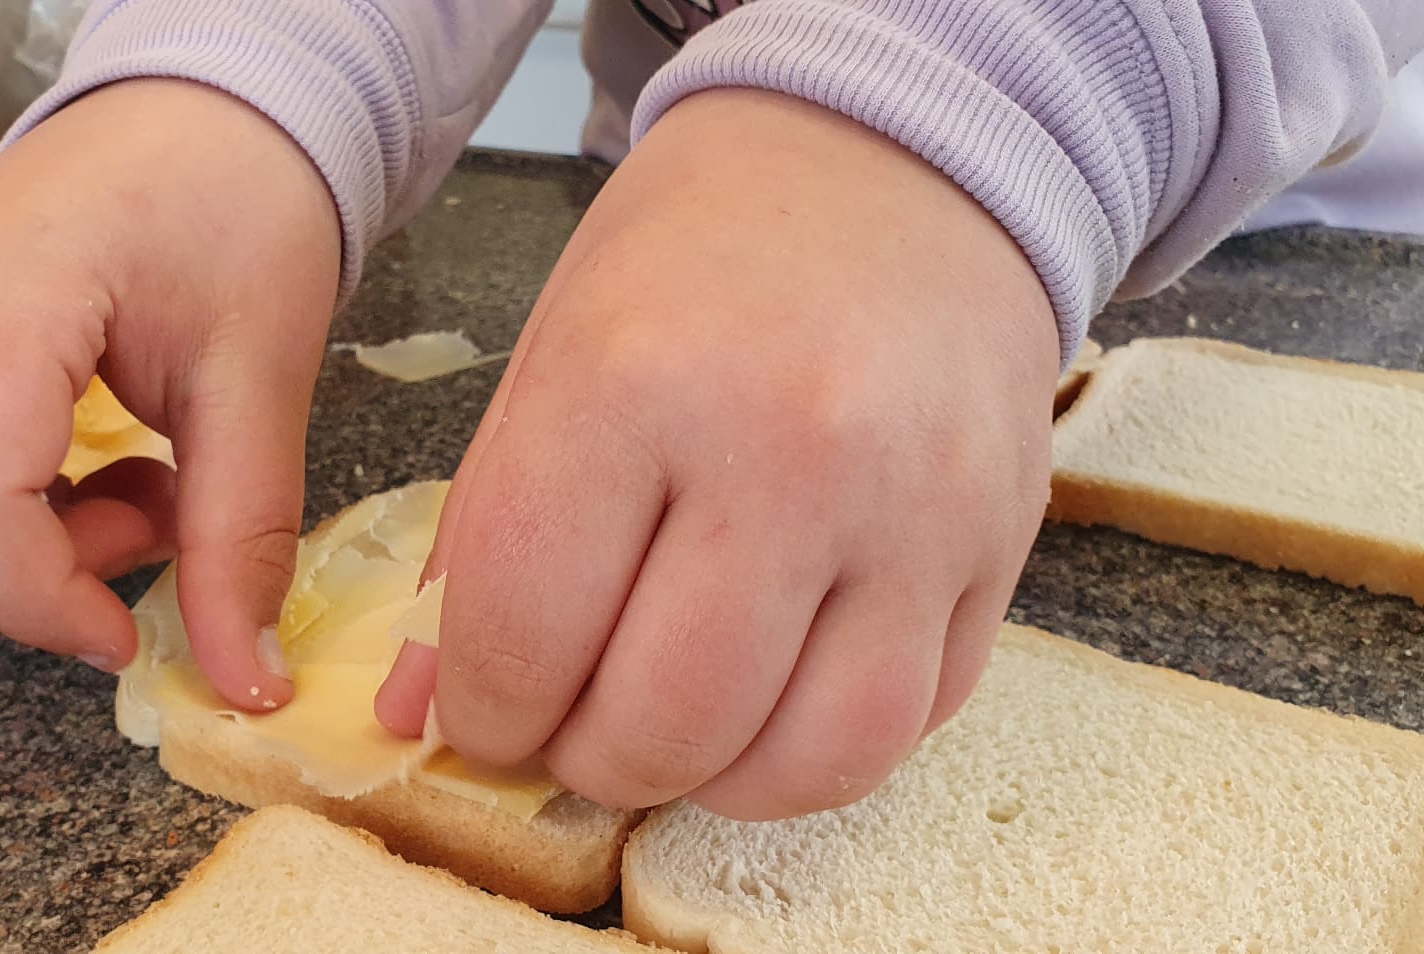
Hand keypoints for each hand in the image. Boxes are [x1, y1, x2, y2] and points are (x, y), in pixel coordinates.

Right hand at [0, 79, 340, 708]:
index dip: (37, 596)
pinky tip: (97, 467)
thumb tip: (241, 678)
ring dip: (9, 547)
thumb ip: (243, 534)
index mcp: (0, 290)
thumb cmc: (240, 206)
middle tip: (145, 547)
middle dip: (17, 580)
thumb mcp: (264, 374)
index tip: (127, 633)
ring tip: (138, 494)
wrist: (212, 110)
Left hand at [375, 89, 1058, 820]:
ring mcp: (916, 510)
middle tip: (575, 726)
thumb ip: (483, 544)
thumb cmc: (695, 258)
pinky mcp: (1001, 549)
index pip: (526, 632)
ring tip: (674, 726)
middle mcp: (791, 452)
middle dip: (590, 761)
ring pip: (805, 760)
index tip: (486, 711)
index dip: (485, 710)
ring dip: (712, 781)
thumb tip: (422, 714)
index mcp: (636, 383)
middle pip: (666, 721)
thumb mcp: (551, 358)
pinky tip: (775, 689)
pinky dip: (820, 745)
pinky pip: (906, 724)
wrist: (894, 162)